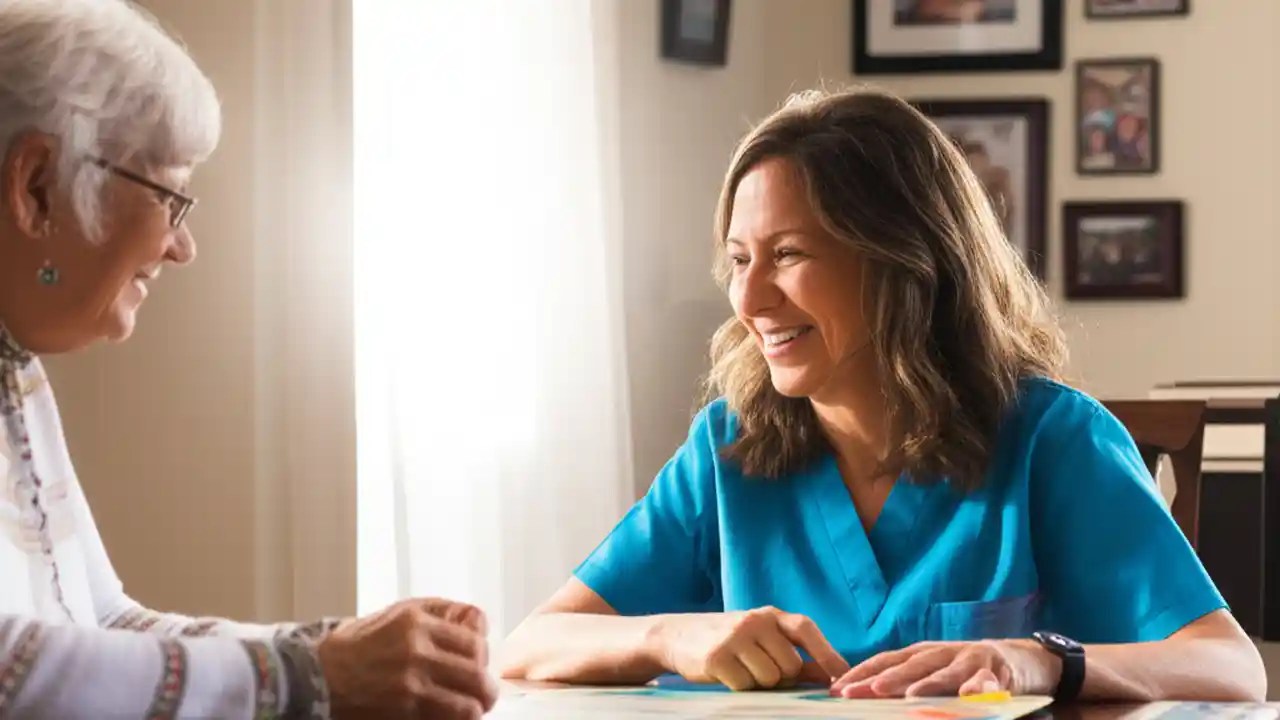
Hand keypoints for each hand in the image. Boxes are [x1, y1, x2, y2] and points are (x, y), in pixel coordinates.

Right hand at [318, 597, 499, 718]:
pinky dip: (453, 719)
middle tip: (486, 693)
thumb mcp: (400, 612)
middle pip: (477, 674)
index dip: (484, 654)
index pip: (475, 640)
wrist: (319, 675)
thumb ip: (441, 614)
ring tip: (474, 708)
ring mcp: (410, 685)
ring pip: (468, 705)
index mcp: (417, 622)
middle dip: (487, 687)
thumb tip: (478, 624)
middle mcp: (416, 651)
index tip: (480, 662)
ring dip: (475, 709)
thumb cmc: (361, 643)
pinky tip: (451, 716)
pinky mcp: (403, 712)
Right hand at [653, 606, 849, 690]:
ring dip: (759, 683)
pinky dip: (739, 686)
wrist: (677, 635)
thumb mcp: (762, 639)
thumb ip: (795, 654)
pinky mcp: (716, 657)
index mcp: (769, 614)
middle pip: (790, 665)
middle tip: (760, 668)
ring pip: (769, 678)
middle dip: (781, 676)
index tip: (843, 675)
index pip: (805, 629)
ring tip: (742, 669)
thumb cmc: (730, 640)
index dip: (827, 653)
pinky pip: (744, 685)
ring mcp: (734, 637)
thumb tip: (829, 675)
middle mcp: (754, 621)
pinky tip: (726, 674)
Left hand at [829, 640, 1060, 697]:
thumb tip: (865, 695)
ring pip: (945, 671)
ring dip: (927, 683)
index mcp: (920, 654)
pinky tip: (968, 695)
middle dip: (882, 679)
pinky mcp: (997, 668)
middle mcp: (940, 652)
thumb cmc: (965, 671)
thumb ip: (907, 685)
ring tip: (909, 696)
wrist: (1019, 658)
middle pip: (908, 665)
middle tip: (858, 693)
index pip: (884, 662)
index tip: (836, 689)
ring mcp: (968, 658)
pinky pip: (987, 680)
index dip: (861, 674)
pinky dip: (978, 687)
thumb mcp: (934, 674)